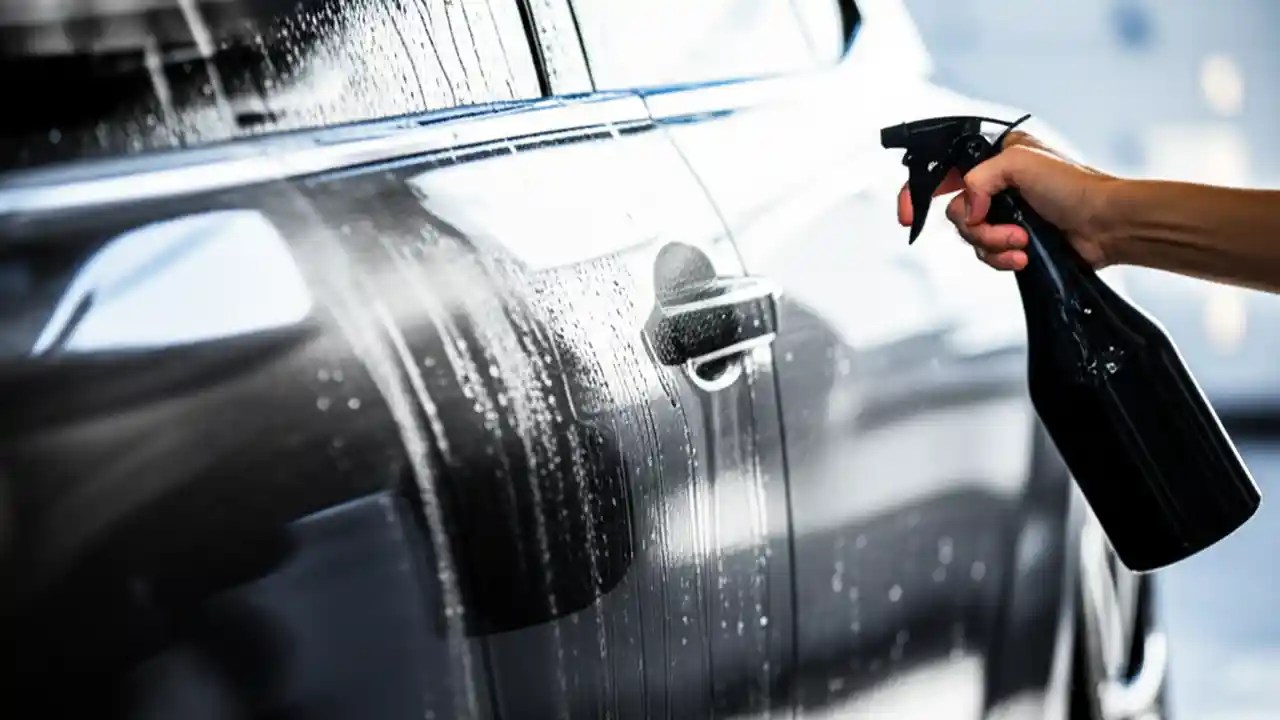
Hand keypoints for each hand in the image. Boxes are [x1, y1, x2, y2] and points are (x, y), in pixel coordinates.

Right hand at [896, 132, 1118, 270]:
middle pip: (954, 212)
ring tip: (1022, 242)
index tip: (907, 216)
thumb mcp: (1020, 162)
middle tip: (1004, 227)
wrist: (1106, 226)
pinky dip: (1002, 258)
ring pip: (970, 237)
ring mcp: (1004, 214)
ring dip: (994, 243)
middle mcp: (994, 185)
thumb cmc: (1075, 187)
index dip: (918, 192)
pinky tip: (1024, 255)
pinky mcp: (1013, 240)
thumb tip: (968, 208)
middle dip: (977, 226)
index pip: (941, 171)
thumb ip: (978, 178)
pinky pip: (987, 255)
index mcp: (993, 158)